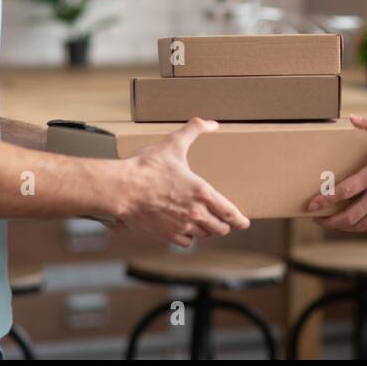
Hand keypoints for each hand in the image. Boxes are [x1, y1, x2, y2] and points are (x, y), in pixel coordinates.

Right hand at [114, 117, 249, 246]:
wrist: (121, 189)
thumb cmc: (146, 167)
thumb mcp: (173, 143)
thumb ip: (194, 129)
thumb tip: (212, 123)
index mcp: (201, 192)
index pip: (229, 212)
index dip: (240, 220)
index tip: (244, 223)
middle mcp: (194, 213)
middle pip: (219, 228)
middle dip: (224, 225)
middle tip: (225, 221)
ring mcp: (180, 226)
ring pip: (204, 236)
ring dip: (207, 231)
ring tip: (207, 224)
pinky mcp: (165, 234)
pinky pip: (186, 242)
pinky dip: (190, 238)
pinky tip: (188, 231)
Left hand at [307, 114, 366, 235]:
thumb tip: (351, 118)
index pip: (346, 190)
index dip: (326, 199)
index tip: (312, 205)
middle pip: (350, 216)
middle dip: (330, 221)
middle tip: (317, 219)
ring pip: (360, 225)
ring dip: (343, 227)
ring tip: (332, 222)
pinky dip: (362, 229)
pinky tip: (356, 224)